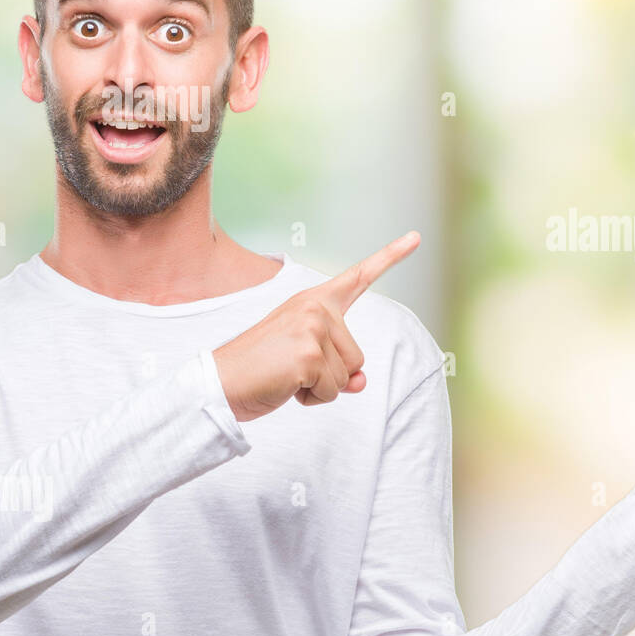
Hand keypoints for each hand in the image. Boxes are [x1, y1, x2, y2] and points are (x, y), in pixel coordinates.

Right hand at [212, 231, 420, 421]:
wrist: (218, 384)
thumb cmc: (261, 371)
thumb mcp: (307, 362)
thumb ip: (339, 366)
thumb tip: (361, 382)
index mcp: (314, 301)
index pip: (359, 277)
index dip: (390, 256)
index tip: (416, 237)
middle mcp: (316, 308)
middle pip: (356, 357)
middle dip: (329, 375)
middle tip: (290, 367)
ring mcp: (313, 328)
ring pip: (347, 376)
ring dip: (320, 388)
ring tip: (286, 375)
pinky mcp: (309, 354)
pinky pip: (332, 391)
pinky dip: (312, 398)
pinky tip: (285, 384)